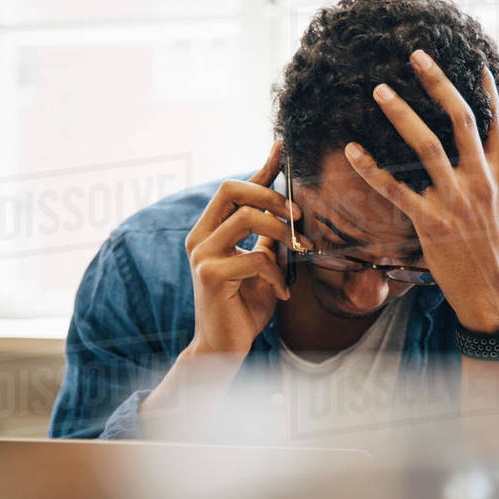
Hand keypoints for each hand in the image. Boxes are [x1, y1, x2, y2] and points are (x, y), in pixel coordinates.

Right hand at [184, 142, 311, 355]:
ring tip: (298, 250)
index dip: (260, 168)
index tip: (281, 150)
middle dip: (270, 194)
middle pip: (230, 189)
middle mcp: (199, 237)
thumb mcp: (261, 265)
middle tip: (299, 214)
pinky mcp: (209, 275)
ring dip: (280, 232)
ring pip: (245, 219)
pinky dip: (275, 274)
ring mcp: (201, 255)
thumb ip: (267, 238)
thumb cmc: (243, 307)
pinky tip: (281, 293)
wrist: (223, 348)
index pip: (233, 189)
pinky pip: (254, 259)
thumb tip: (287, 209)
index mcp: (209, 231)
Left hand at [344, 50, 498, 333]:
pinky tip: (352, 150)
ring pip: (426, 145)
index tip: (473, 60)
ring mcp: (456, 201)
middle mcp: (482, 181)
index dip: (484, 89)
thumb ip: (494, 176)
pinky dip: (371, 168)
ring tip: (379, 90)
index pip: (493, 121)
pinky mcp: (431, 224)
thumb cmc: (497, 254)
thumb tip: (487, 149)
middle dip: (438, 83)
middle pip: (459, 119)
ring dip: (401, 113)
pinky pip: (395, 190)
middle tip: (416, 56)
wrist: (496, 297)